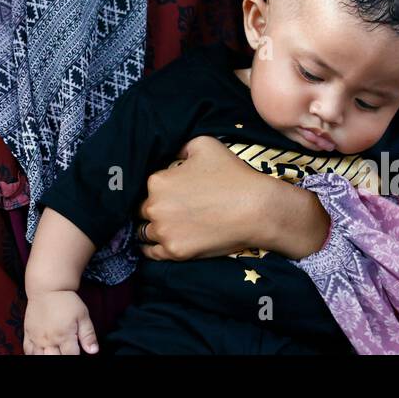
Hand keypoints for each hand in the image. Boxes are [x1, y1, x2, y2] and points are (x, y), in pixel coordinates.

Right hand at [23, 290, 98, 354]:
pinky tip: (39, 353)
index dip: (75, 358)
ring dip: (46, 357)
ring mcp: (37, 338)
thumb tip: (94, 351)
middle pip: (54, 359)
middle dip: (61, 358)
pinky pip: (27, 350)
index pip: (71, 357)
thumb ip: (88, 335)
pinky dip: (32, 354)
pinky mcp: (28, 333)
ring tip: (53, 353)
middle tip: (64, 352)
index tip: (76, 353)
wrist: (47, 288)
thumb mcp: (83, 315)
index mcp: (64, 336)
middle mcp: (49, 339)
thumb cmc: (66, 301)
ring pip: (39, 357)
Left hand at [138, 135, 268, 260]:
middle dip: (155, 209)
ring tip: (168, 227)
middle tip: (172, 210)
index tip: (172, 192)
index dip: (159, 189)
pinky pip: (152, 253)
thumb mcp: (203, 144)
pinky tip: (161, 243)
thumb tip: (171, 154)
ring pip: (144, 231)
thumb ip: (179, 147)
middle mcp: (154, 206)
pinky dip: (154, 248)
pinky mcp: (174, 252)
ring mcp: (164, 231)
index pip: (146, 187)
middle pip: (142, 210)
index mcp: (157, 180)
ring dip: (153, 228)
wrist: (255, 209)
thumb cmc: (232, 174)